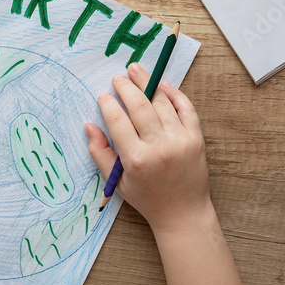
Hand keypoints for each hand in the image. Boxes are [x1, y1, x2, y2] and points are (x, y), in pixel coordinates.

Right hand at [85, 62, 210, 235]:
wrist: (184, 213)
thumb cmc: (147, 198)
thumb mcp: (117, 182)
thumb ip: (100, 153)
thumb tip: (88, 125)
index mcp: (136, 159)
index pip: (118, 121)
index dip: (108, 103)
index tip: (103, 95)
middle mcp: (159, 148)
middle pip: (139, 106)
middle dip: (126, 87)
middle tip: (118, 77)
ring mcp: (180, 141)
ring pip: (161, 103)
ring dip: (148, 82)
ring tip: (137, 70)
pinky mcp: (196, 139)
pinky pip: (185, 108)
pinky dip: (174, 93)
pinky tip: (162, 85)